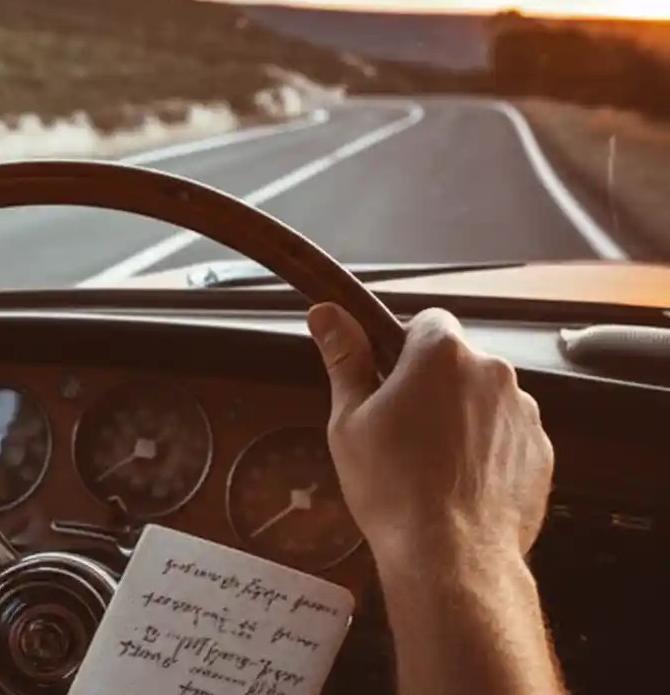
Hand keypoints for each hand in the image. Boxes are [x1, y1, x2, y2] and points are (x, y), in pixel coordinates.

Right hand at [306, 305, 552, 570]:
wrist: (452, 557)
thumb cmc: (391, 486)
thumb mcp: (349, 421)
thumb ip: (344, 359)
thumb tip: (325, 311)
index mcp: (441, 355)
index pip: (427, 322)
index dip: (404, 348)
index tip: (388, 381)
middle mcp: (492, 371)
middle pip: (459, 363)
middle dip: (435, 386)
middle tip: (402, 431)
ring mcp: (524, 413)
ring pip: (485, 400)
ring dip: (463, 418)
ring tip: (433, 466)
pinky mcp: (542, 452)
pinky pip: (509, 437)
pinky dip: (488, 451)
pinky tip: (461, 485)